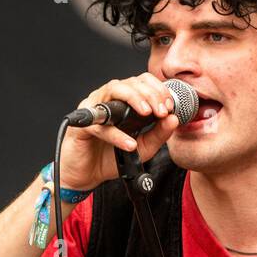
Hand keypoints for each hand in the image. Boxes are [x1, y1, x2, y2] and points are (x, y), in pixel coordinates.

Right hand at [56, 71, 180, 189]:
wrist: (87, 175)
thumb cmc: (112, 156)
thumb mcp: (144, 147)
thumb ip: (159, 134)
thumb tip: (173, 119)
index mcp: (124, 101)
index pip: (143, 82)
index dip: (159, 90)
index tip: (170, 107)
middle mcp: (108, 99)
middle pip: (131, 82)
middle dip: (151, 94)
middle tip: (163, 111)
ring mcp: (94, 108)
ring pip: (114, 90)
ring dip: (135, 99)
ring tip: (149, 113)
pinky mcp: (82, 125)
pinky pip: (100, 125)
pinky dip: (116, 134)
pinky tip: (130, 144)